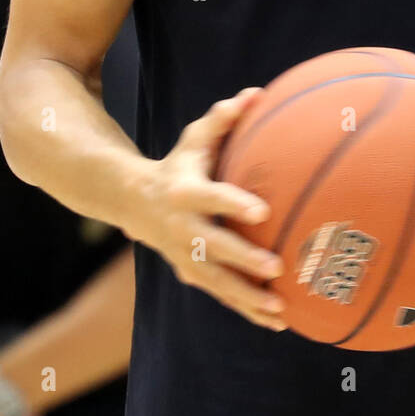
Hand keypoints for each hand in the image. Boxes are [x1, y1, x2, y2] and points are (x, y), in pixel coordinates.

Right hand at [129, 87, 286, 330]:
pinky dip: (248, 311)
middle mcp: (183, 229)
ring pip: (218, 282)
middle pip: (214, 248)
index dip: (234, 204)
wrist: (134, 203)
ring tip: (280, 308)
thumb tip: (256, 93)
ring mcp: (185, 257)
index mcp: (184, 193)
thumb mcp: (194, 140)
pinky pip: (222, 296)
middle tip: (276, 268)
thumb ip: (222, 120)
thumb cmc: (179, 165)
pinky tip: (279, 322)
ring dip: (248, 298)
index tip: (263, 212)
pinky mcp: (192, 275)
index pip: (211, 198)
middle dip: (244, 261)